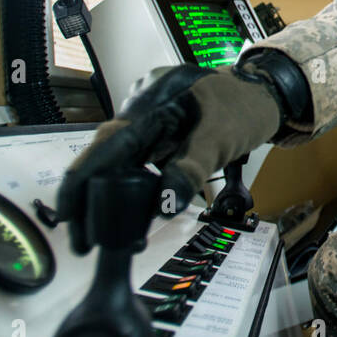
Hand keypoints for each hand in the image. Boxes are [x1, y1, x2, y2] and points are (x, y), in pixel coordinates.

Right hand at [56, 64, 282, 253]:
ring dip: (113, 198)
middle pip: (106, 156)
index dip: (80, 179)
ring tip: (110, 237)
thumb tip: (162, 207)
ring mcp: (151, 120)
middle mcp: (144, 108)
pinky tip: (138, 215)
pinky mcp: (161, 133)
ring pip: (121, 162)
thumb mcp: (221, 138)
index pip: (106, 143)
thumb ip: (191, 169)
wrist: (267, 93)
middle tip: (88, 242)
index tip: (69, 216)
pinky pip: (140, 162)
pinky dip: (136, 188)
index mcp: (154, 102)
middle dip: (92, 199)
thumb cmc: (247, 107)